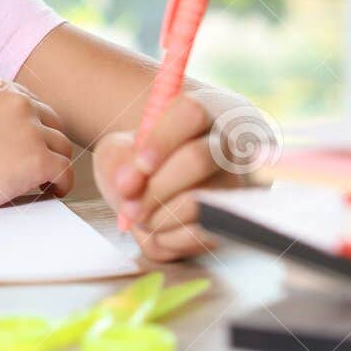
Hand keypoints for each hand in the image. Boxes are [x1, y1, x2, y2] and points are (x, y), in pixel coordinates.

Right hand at [0, 78, 73, 213]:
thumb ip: (1, 112)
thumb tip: (35, 129)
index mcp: (3, 87)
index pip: (37, 107)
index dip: (34, 132)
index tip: (23, 150)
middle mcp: (20, 102)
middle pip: (55, 125)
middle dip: (46, 146)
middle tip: (31, 167)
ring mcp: (30, 130)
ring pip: (63, 148)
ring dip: (53, 165)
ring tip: (38, 181)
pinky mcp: (37, 159)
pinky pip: (66, 171)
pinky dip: (63, 183)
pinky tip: (51, 190)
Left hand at [93, 90, 259, 261]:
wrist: (151, 187)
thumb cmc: (135, 161)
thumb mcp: (118, 150)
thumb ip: (119, 160)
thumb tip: (130, 186)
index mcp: (200, 114)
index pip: (192, 112)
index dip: (162, 140)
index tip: (139, 165)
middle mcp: (224, 147)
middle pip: (198, 159)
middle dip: (155, 187)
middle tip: (127, 205)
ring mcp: (231, 185)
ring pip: (199, 202)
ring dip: (156, 216)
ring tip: (137, 215)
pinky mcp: (228, 222)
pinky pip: (198, 235)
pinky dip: (166, 238)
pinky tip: (154, 229)